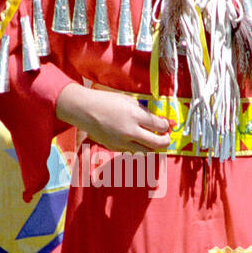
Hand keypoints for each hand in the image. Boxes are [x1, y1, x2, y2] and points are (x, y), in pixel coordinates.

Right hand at [56, 83, 170, 152]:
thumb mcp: (129, 100)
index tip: (166, 125)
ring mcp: (122, 142)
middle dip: (166, 141)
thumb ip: (144, 111)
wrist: (85, 110)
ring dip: (153, 147)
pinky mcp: (115, 147)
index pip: (160, 126)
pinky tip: (135, 139)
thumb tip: (159, 120)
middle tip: (166, 138)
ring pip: (146, 152)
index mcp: (135, 116)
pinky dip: (137, 146)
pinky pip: (132, 151)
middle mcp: (130, 131)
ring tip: (152, 140)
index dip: (166, 127)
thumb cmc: (107, 101)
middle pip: (158, 144)